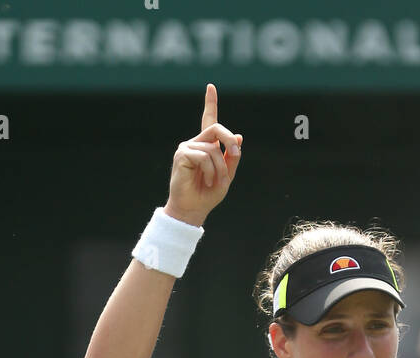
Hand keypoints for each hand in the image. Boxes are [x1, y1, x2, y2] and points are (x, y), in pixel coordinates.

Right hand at [164, 82, 242, 226]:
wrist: (193, 209)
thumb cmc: (208, 194)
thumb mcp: (226, 175)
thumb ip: (231, 157)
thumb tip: (238, 137)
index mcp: (207, 145)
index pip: (209, 120)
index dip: (210, 103)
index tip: (211, 86)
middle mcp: (196, 142)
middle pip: (217, 128)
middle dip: (229, 141)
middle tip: (234, 156)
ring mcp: (187, 147)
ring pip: (213, 148)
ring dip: (220, 168)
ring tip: (214, 181)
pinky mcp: (181, 155)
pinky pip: (203, 156)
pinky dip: (209, 171)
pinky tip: (205, 180)